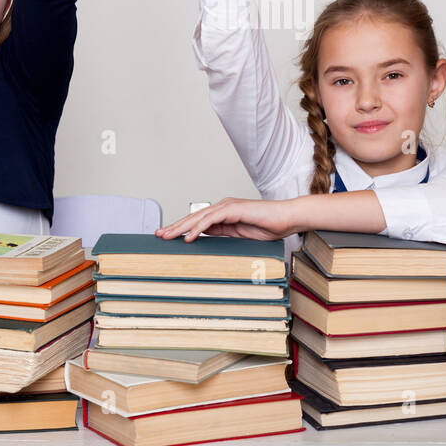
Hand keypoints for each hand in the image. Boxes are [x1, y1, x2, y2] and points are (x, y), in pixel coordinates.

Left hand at [156, 198, 297, 241]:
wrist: (286, 219)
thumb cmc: (269, 227)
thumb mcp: (240, 235)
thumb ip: (223, 233)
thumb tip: (207, 238)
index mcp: (224, 213)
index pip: (198, 221)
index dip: (182, 228)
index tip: (168, 236)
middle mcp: (223, 207)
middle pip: (194, 218)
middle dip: (175, 226)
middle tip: (159, 234)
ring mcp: (228, 206)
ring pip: (199, 217)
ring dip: (182, 227)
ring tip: (168, 236)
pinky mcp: (234, 210)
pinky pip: (212, 220)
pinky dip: (199, 228)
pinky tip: (189, 236)